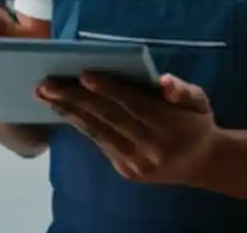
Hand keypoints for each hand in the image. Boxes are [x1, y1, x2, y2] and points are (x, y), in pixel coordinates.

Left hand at [37, 72, 220, 186]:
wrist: (201, 164)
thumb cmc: (196, 123)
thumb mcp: (200, 101)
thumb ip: (183, 91)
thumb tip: (165, 82)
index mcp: (171, 126)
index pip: (134, 105)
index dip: (109, 89)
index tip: (84, 74)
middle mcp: (152, 147)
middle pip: (109, 119)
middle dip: (76, 99)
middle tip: (47, 83)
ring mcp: (137, 163)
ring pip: (99, 134)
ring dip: (69, 113)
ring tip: (45, 96)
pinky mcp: (127, 171)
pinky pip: (100, 144)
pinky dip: (81, 126)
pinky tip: (64, 110)